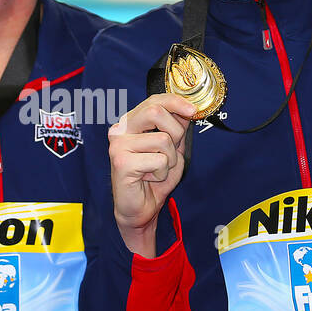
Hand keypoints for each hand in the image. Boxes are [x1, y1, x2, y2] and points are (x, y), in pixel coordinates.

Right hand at [107, 94, 193, 257]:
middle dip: (175, 132)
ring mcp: (118, 146)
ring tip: (157, 170)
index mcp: (130, 124)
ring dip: (170, 159)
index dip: (175, 102)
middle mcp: (120, 130)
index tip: (193, 111)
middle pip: (155, 111)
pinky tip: (150, 179)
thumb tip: (189, 110)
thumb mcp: (171, 150)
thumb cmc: (153, 180)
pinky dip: (162, 173)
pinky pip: (158, 160)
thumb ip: (176, 130)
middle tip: (172, 152)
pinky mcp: (121, 162)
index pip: (153, 101)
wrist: (139, 210)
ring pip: (163, 140)